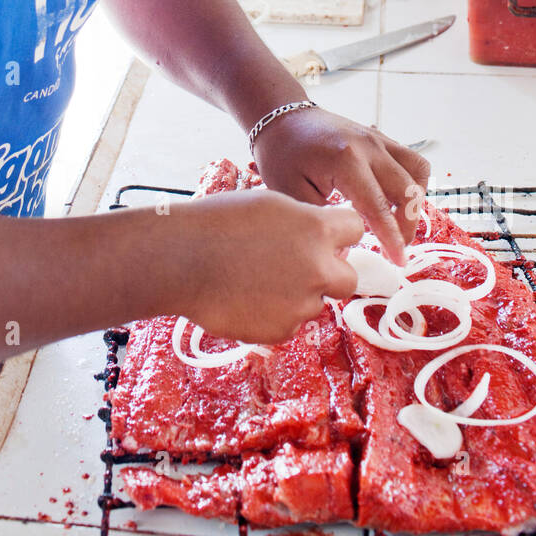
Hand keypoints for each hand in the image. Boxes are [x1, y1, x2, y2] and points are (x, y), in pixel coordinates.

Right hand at [174, 188, 363, 345]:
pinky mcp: (281, 330)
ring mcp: (301, 304)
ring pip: (315, 302)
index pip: (356, 229)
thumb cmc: (217, 223)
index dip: (341, 233)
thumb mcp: (269, 204)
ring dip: (297, 294)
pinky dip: (275, 314)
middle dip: (330, 273)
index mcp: (316, 229)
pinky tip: (246, 297)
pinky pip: (290, 323)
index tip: (329, 237)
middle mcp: (318, 268)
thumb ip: (304, 222)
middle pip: (349, 278)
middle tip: (298, 266)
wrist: (179, 260)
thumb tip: (322, 237)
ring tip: (256, 279)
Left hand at [251, 106, 429, 264]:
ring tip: (397, 223)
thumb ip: (321, 222)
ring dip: (413, 202)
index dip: (391, 238)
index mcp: (346, 160)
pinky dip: (412, 183)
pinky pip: (412, 161)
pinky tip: (394, 200)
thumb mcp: (291, 193)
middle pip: (407, 191)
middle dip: (406, 226)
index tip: (398, 262)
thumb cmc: (281, 155)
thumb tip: (345, 252)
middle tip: (395, 249)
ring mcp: (379, 139)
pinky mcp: (381, 139)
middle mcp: (369, 146)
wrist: (282, 117)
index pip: (378, 207)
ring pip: (418, 172)